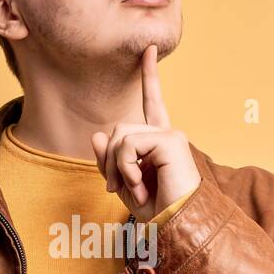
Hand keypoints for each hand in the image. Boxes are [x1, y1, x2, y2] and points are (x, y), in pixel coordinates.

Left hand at [91, 44, 201, 222]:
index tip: (149, 50)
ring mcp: (170, 134)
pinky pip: (128, 145)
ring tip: (133, 188)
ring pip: (120, 134)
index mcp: (158, 140)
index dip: (149, 77)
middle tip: (115, 188)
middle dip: (108, 159)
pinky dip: (125, 168)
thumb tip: (97, 135)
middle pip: (118, 128)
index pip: (151, 103)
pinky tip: (140, 184)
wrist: (177, 224)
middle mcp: (167, 133)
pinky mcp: (170, 140)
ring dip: (116, 166)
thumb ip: (109, 160)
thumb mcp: (123, 183)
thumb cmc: (156, 209)